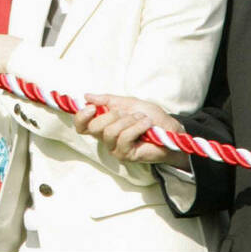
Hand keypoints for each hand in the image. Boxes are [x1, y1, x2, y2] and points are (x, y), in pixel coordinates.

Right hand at [73, 95, 190, 167]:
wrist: (169, 129)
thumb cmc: (149, 116)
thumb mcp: (127, 102)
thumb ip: (107, 100)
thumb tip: (86, 96)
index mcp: (103, 124)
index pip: (81, 125)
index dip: (82, 116)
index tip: (92, 107)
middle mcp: (106, 139)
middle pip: (94, 128)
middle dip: (112, 115)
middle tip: (127, 112)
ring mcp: (115, 149)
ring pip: (110, 132)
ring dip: (128, 120)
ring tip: (141, 118)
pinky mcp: (126, 155)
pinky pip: (124, 138)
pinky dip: (136, 127)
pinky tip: (145, 125)